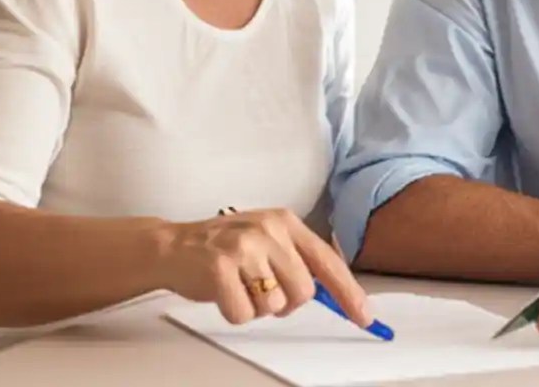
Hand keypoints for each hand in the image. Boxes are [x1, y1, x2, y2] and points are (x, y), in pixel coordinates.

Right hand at [158, 207, 370, 325]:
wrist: (173, 246)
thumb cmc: (226, 249)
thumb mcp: (267, 240)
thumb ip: (298, 260)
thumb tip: (338, 294)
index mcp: (286, 222)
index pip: (328, 262)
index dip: (349, 293)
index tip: (365, 317)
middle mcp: (269, 230)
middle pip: (303, 292)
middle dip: (285, 301)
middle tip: (260, 288)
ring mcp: (244, 247)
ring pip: (275, 306)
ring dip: (258, 307)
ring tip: (239, 286)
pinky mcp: (220, 267)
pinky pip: (245, 314)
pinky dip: (235, 313)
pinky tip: (223, 292)